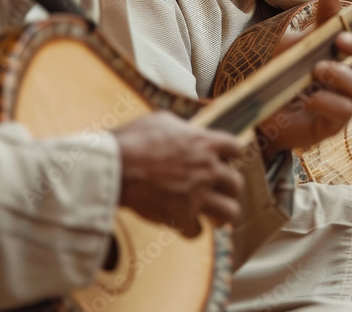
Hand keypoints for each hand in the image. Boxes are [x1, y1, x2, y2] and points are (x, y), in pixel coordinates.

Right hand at [112, 111, 243, 236]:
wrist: (115, 166)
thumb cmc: (133, 140)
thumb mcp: (161, 120)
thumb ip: (181, 128)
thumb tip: (185, 132)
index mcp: (205, 143)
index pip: (236, 149)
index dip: (230, 156)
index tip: (223, 160)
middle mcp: (208, 169)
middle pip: (236, 184)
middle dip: (228, 188)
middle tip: (219, 191)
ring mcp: (197, 195)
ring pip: (229, 212)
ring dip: (221, 214)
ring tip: (214, 216)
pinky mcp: (182, 216)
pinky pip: (197, 231)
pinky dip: (190, 230)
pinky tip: (183, 225)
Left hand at [257, 0, 351, 159]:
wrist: (258, 111)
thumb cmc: (282, 75)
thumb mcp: (296, 43)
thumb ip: (318, 20)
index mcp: (345, 62)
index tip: (347, 19)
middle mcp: (350, 84)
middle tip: (340, 39)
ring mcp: (343, 106)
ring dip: (339, 74)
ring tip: (316, 69)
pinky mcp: (332, 126)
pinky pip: (341, 111)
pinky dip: (324, 100)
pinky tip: (307, 98)